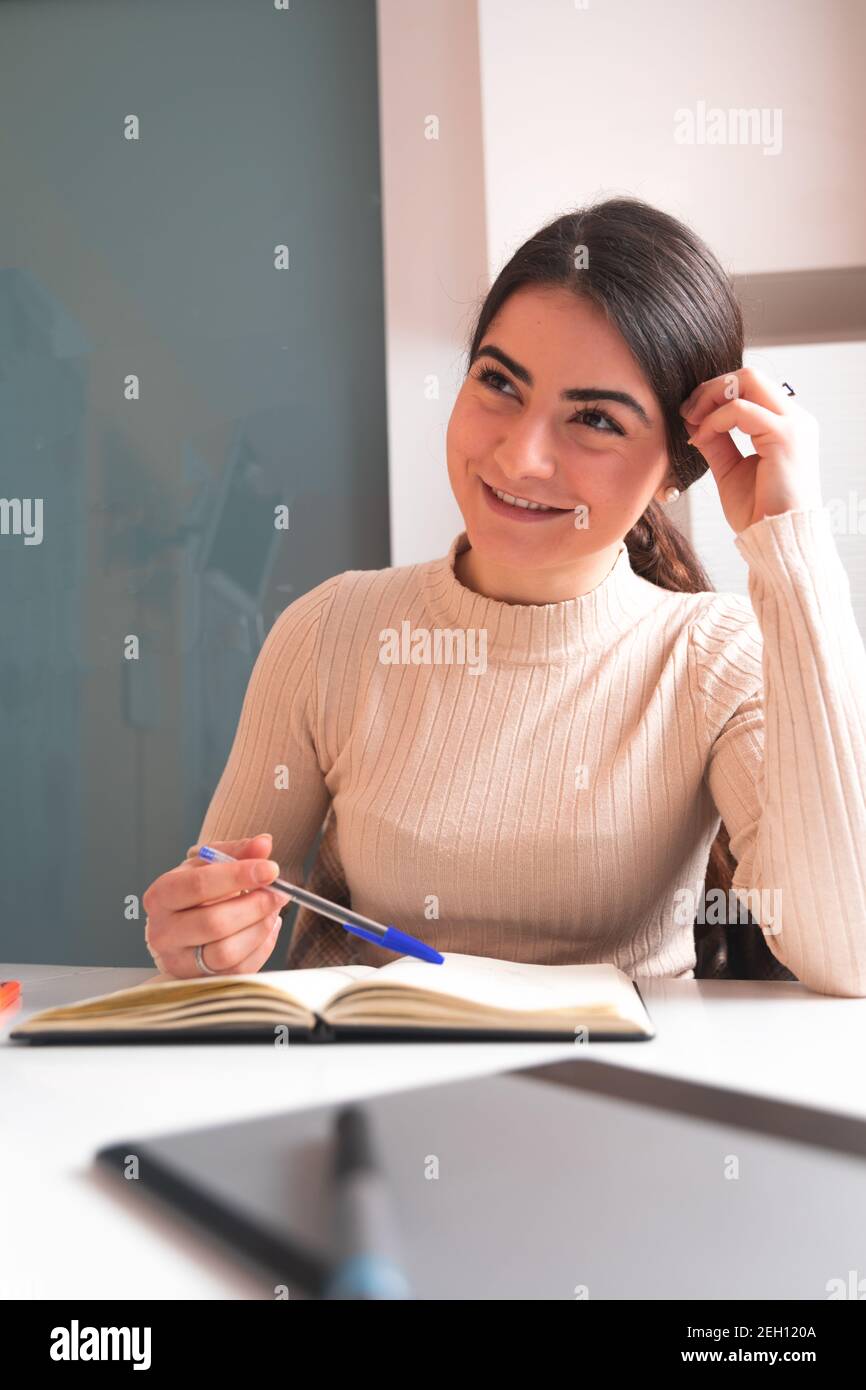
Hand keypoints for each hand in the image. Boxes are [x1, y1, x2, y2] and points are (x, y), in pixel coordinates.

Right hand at [142, 832, 289, 978]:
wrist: (180, 925)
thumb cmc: (195, 893)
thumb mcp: (210, 865)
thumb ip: (237, 851)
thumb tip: (263, 843)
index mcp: (161, 896)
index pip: (198, 885)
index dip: (238, 876)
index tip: (270, 869)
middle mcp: (163, 932)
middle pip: (213, 923)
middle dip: (255, 906)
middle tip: (278, 892)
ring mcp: (179, 961)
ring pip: (226, 952)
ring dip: (260, 929)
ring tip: (272, 910)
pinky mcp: (200, 980)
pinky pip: (238, 970)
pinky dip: (261, 948)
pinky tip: (266, 928)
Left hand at [679, 366, 822, 534]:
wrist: (775, 539)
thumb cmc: (758, 512)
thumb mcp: (730, 469)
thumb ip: (716, 441)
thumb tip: (694, 420)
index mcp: (785, 425)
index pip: (751, 387)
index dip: (715, 395)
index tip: (689, 415)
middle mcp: (795, 419)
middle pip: (750, 376)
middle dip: (711, 388)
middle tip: (686, 412)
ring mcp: (793, 425)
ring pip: (748, 380)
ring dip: (710, 397)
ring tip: (691, 422)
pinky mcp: (785, 436)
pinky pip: (740, 409)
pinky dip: (714, 420)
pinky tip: (701, 439)